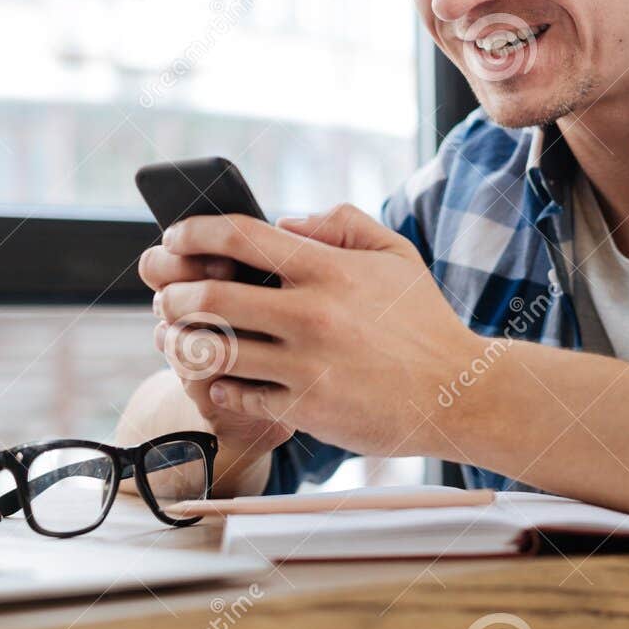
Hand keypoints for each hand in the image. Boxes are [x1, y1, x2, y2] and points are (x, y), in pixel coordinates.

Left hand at [155, 204, 484, 458]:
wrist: (459, 394)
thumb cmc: (424, 322)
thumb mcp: (396, 253)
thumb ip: (342, 224)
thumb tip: (285, 220)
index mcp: (328, 269)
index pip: (241, 235)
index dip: (195, 231)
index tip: (176, 237)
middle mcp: (311, 314)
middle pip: (211, 296)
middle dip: (176, 294)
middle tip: (169, 296)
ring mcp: (306, 365)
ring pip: (213, 351)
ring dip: (182, 343)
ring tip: (178, 338)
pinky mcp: (305, 409)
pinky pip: (238, 395)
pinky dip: (221, 385)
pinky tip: (226, 377)